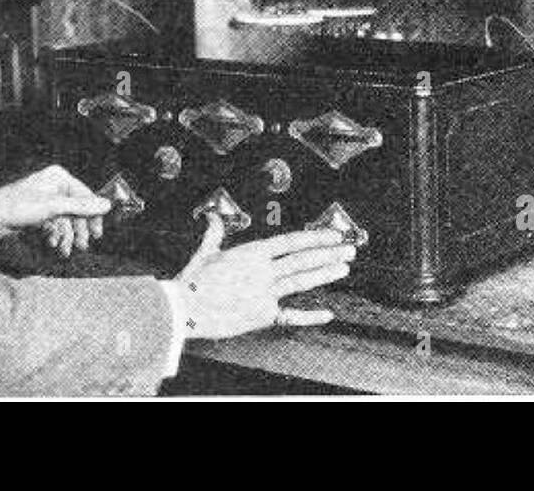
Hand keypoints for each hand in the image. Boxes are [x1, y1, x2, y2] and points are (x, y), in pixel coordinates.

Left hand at [0, 165, 109, 254]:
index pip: (85, 195)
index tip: (97, 233)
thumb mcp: (54, 207)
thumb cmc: (18, 206)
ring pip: (65, 220)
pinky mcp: (38, 213)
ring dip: (67, 236)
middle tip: (82, 246)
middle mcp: (53, 186)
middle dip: (78, 229)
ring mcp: (45, 200)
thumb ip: (82, 207)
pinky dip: (55, 235)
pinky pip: (54, 225)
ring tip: (65, 250)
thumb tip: (107, 205)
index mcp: (58, 178)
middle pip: (76, 209)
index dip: (93, 215)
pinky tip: (52, 244)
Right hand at [174, 215, 355, 339]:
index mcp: (252, 253)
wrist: (184, 310)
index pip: (291, 241)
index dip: (315, 237)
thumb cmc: (192, 282)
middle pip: (303, 259)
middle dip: (329, 253)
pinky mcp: (262, 316)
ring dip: (325, 274)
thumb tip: (211, 218)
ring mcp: (265, 294)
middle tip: (350, 249)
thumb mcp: (205, 253)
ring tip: (344, 268)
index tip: (333, 234)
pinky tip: (328, 314)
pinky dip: (310, 316)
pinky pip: (290, 316)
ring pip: (301, 281)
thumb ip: (213, 234)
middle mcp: (263, 271)